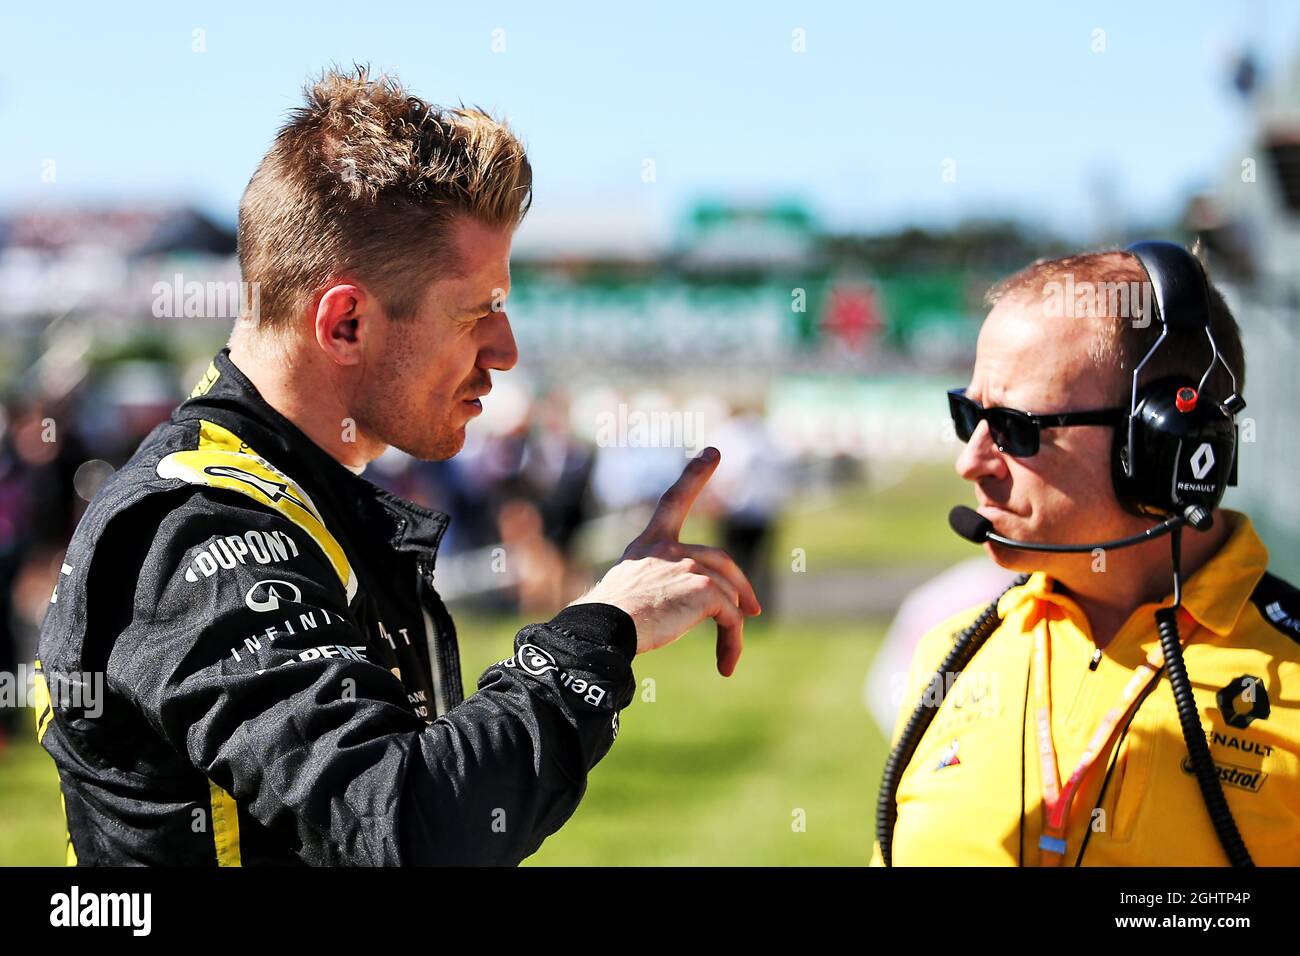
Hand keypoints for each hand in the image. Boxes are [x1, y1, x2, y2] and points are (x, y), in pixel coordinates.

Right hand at [570, 447, 761, 675]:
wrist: (603, 629)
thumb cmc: (606, 622)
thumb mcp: (628, 593)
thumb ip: (660, 587)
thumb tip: (688, 608)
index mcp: (648, 545)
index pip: (674, 501)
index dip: (695, 475)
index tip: (713, 451)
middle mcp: (668, 549)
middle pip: (719, 561)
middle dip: (739, 585)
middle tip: (753, 609)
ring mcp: (687, 565)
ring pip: (728, 596)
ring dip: (734, 627)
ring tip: (728, 658)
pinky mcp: (702, 589)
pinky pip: (732, 617)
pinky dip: (734, 641)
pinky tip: (726, 664)